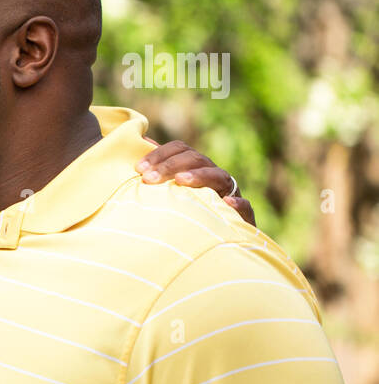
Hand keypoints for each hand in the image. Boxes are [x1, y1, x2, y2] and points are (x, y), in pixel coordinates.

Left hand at [136, 139, 254, 226]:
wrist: (217, 242)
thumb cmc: (185, 214)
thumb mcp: (168, 193)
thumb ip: (156, 171)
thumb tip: (140, 141)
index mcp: (196, 168)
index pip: (180, 149)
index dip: (159, 154)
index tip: (138, 168)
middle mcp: (213, 176)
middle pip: (196, 159)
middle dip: (170, 166)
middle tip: (148, 178)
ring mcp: (230, 194)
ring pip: (220, 177)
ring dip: (200, 176)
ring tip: (180, 180)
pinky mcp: (242, 217)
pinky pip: (245, 207)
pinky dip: (238, 204)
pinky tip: (227, 203)